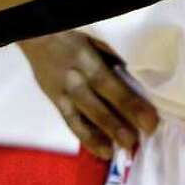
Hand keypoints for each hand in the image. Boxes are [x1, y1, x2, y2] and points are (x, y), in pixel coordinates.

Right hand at [20, 32, 156, 158]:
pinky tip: (103, 150)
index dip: (128, 103)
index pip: (108, 83)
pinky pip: (70, 122)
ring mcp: (61, 92)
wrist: (34, 34)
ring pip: (80, 118)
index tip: (150, 120)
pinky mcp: (54, 101)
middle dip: (117, 125)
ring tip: (119, 153)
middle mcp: (72, 77)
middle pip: (95, 104)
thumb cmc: (71, 31)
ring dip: (101, 137)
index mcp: (84, 57)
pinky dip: (86, 138)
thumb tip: (140, 74)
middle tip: (136, 142)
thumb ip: (112, 52)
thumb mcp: (93, 34)